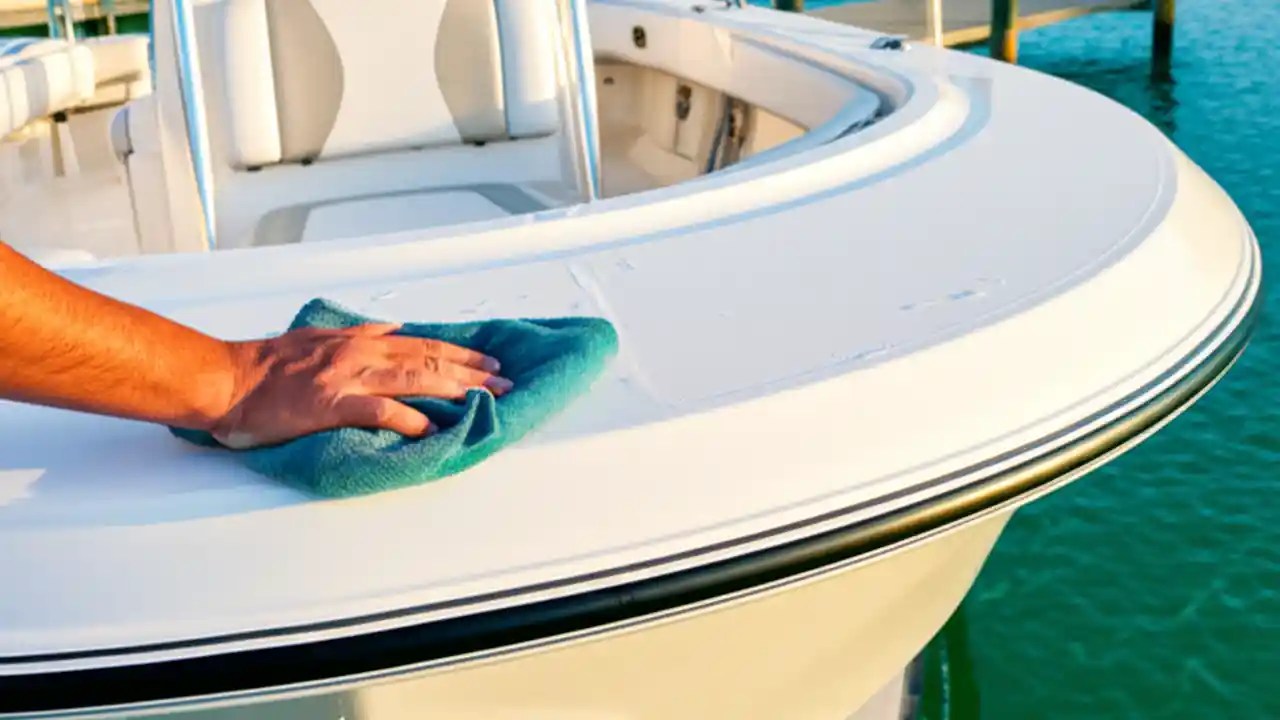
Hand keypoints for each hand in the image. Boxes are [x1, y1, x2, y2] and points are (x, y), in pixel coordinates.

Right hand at [210, 323, 510, 448]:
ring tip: (487, 400)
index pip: (424, 345)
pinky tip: (434, 428)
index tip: (491, 362)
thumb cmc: (269, 365)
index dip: (461, 354)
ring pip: (415, 379)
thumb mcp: (320, 337)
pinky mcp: (332, 403)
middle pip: (430, 360)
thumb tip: (393, 332)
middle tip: (506, 382)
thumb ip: (359, 336)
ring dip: (456, 390)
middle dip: (473, 371)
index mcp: (360, 342)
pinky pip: (380, 410)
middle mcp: (361, 354)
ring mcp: (348, 378)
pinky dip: (411, 418)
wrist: (228, 379)